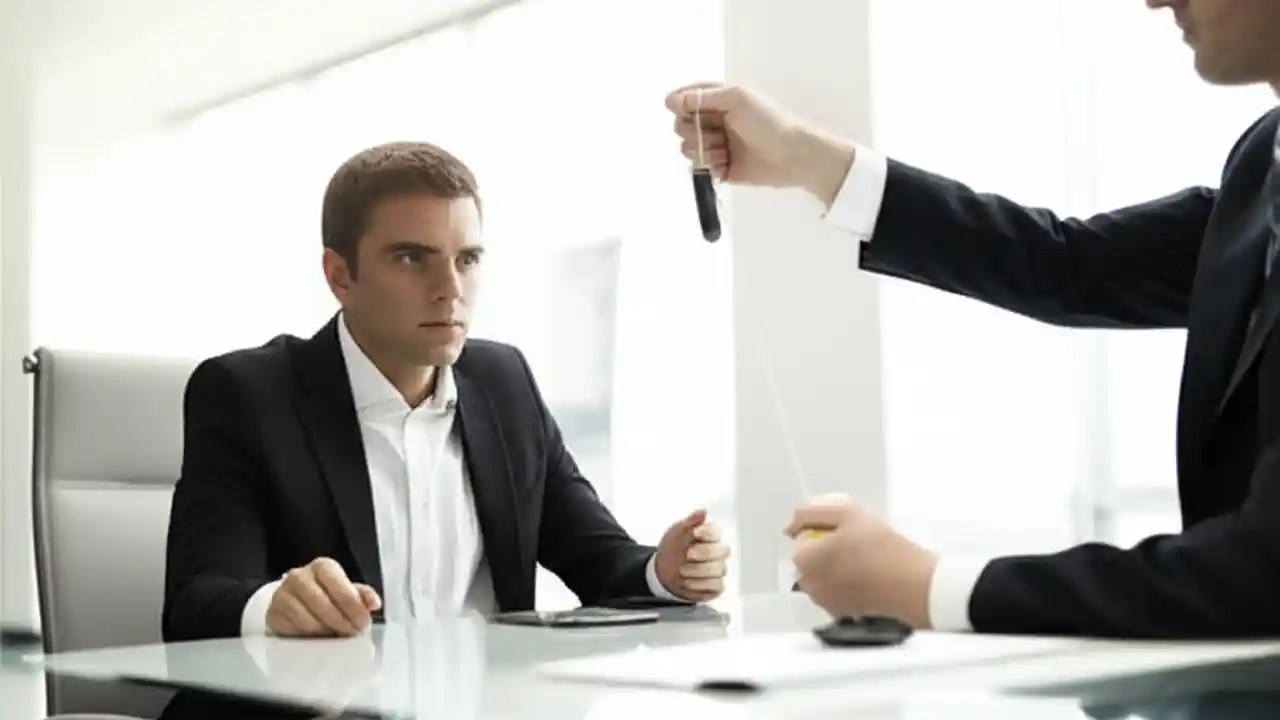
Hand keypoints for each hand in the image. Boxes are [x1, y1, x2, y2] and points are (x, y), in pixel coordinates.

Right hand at [267, 557, 381, 636]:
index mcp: (322, 567)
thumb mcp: (347, 591)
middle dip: (340, 620)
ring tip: (336, 635)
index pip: (337, 582)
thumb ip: (363, 596)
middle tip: (352, 633)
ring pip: (306, 618)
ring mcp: (282, 594)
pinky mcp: (273, 614)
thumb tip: (375, 603)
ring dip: (325, 631)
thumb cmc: (327, 596)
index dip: (351, 604)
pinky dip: (308, 637)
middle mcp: (299, 576)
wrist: (296, 602)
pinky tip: (318, 637)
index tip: (363, 622)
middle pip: (321, 602)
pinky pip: (292, 630)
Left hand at [655, 509, 730, 601]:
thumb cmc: (672, 549)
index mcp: (708, 535)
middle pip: (724, 550)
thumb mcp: (676, 532)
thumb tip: (704, 511)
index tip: (695, 533)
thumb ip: (690, 522)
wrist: (663, 571)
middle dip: (705, 553)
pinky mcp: (716, 585)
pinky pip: (716, 585)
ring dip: (699, 570)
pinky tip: (688, 582)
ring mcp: (718, 568)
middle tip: (688, 554)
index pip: (717, 531)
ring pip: (720, 569)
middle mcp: (717, 551)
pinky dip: (700, 584)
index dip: (708, 532)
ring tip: (682, 571)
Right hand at [664, 83, 855, 207]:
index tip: (688, 112)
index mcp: (719, 100)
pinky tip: (725, 166)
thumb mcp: (737, 99)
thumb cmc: (768, 122)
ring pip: (687, 148)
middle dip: (693, 131)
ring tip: (724, 151)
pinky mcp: (720, 168)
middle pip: (681, 125)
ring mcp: (717, 145)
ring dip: (703, 150)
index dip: (681, 106)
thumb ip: (702, 97)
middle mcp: (715, 121)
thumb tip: (669, 100)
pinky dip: (709, 167)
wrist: (792, 156)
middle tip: (716, 133)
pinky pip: (699, 168)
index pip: (685, 99)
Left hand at [786, 495, 937, 627]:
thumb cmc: (882, 548)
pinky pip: (838, 590)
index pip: (803, 536)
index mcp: (805, 560)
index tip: (848, 530)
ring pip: (825, 573)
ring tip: (868, 559)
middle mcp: (809, 585)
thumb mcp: (846, 511)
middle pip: (812, 557)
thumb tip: (792, 524)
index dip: (826, 529)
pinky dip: (850, 582)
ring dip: (840, 564)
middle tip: (859, 542)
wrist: (914, 586)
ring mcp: (825, 603)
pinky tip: (871, 576)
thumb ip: (811, 512)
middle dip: (829, 548)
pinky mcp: (843, 613)